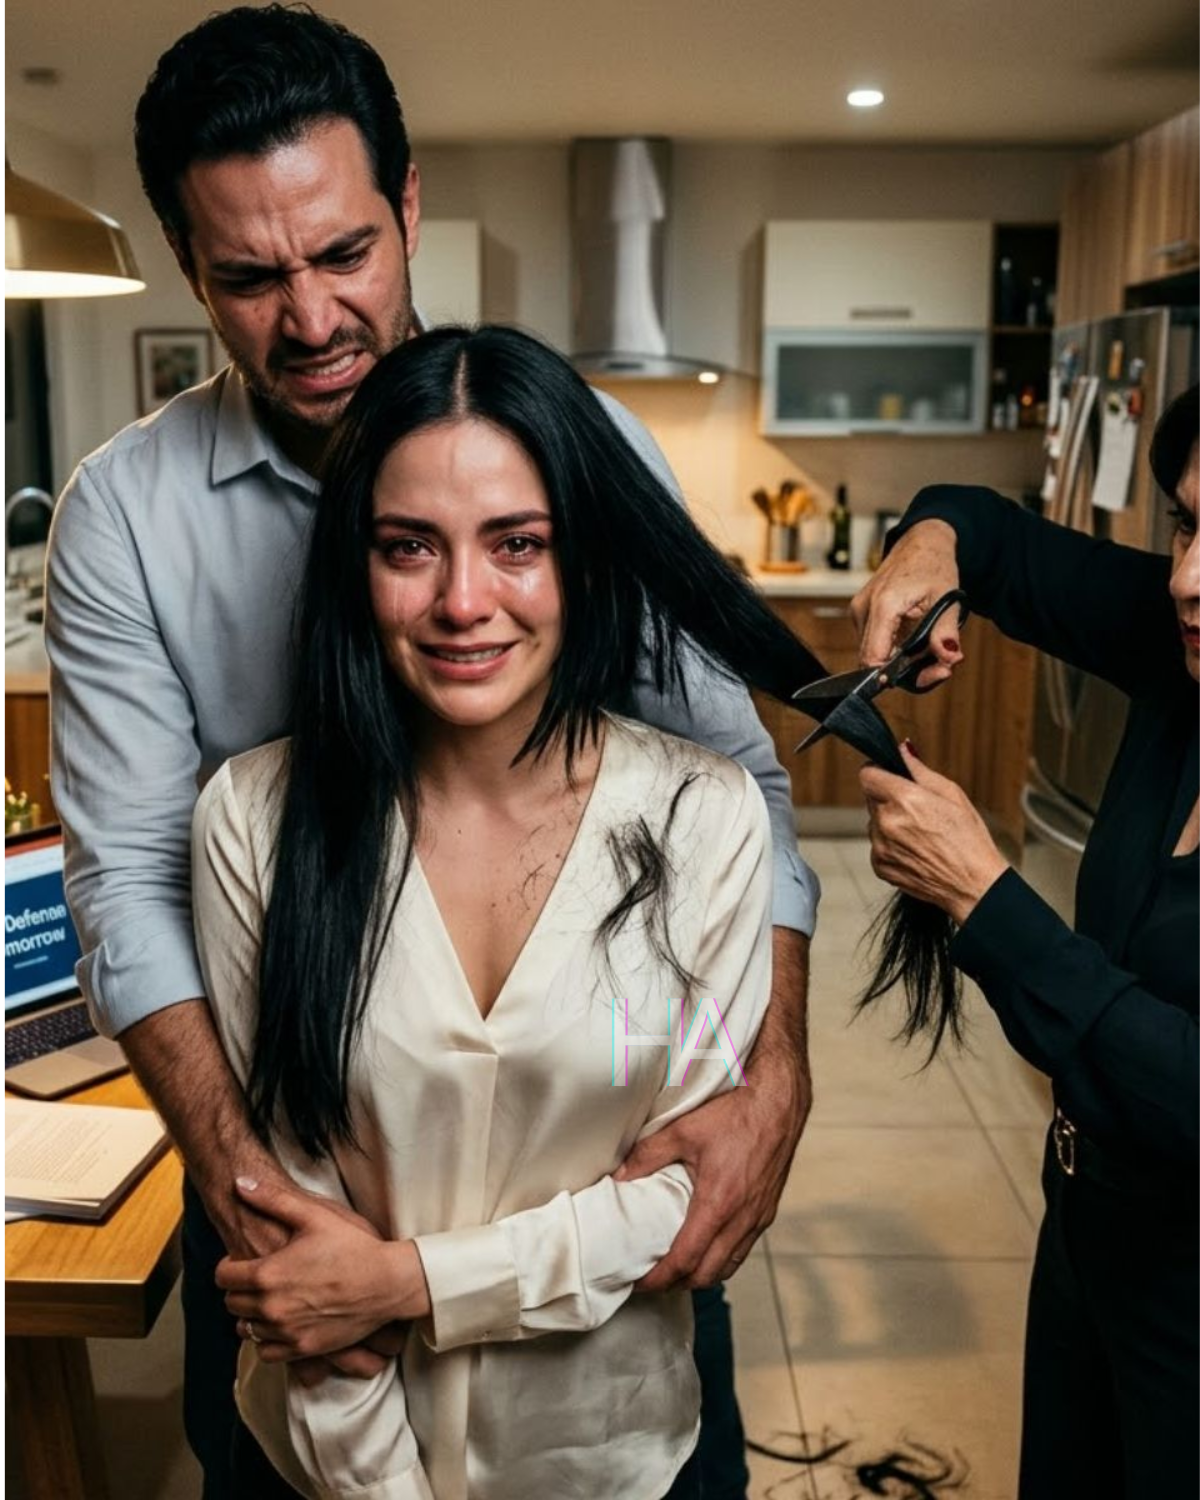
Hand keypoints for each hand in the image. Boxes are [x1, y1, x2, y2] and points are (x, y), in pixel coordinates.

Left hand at [216, 1177, 430, 1363]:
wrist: (386, 1282)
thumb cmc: (352, 1246)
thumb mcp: (315, 1215)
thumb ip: (273, 1199)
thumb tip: (239, 1183)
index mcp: (268, 1274)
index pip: (223, 1276)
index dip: (229, 1265)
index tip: (241, 1261)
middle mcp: (271, 1307)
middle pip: (231, 1303)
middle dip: (239, 1289)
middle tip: (257, 1277)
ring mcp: (287, 1331)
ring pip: (246, 1329)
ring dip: (251, 1315)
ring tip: (269, 1299)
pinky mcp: (303, 1348)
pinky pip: (266, 1352)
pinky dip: (267, 1339)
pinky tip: (280, 1322)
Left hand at [615, 1041, 809, 1290]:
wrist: (779, 1099)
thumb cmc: (736, 1111)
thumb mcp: (684, 1130)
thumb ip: (648, 1156)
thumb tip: (620, 1178)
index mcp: (719, 1203)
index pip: (685, 1260)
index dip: (660, 1278)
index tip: (639, 1282)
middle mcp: (742, 1218)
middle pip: (708, 1274)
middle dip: (678, 1284)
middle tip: (652, 1280)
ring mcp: (759, 1217)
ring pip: (729, 1265)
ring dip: (702, 1274)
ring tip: (676, 1269)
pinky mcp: (767, 1210)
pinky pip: (743, 1248)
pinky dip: (722, 1258)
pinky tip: (707, 1246)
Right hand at [850, 519, 963, 687]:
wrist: (921, 542)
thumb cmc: (932, 564)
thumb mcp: (946, 598)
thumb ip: (945, 632)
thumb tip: (948, 659)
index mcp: (883, 605)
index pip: (873, 659)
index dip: (897, 676)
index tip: (927, 676)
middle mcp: (864, 611)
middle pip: (874, 662)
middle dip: (908, 671)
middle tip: (941, 666)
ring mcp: (860, 613)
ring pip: (875, 656)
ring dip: (903, 661)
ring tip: (932, 648)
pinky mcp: (862, 615)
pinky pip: (875, 644)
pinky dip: (896, 650)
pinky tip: (917, 640)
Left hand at [860, 742, 1008, 923]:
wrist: (974, 885)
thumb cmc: (969, 840)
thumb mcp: (952, 794)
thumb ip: (920, 770)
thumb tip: (902, 750)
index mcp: (904, 800)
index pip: (867, 775)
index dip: (878, 772)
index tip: (888, 776)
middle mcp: (887, 822)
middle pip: (872, 798)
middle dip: (890, 799)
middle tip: (919, 811)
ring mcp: (881, 847)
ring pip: (875, 823)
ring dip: (890, 824)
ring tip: (922, 835)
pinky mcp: (880, 866)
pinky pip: (878, 846)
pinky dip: (892, 846)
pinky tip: (917, 851)